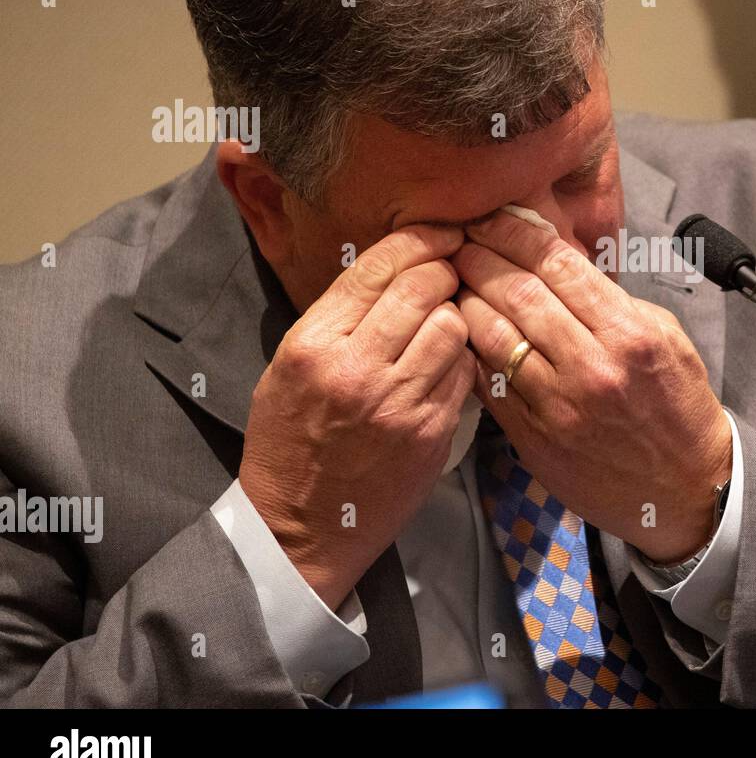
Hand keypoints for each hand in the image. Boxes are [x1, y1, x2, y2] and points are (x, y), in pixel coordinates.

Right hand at [239, 225, 475, 609]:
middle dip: (444, 270)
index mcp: (313, 344)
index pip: (378, 267)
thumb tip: (397, 266)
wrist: (300, 526)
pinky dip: (462, 360)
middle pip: (425, 287)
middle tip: (449, 273)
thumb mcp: (289, 366)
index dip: (419, 239)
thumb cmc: (289, 440)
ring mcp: (397, 403)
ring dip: (455, 316)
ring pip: (454, 325)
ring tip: (443, 324)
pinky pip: (464, 372)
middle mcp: (355, 368)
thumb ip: (339, 315)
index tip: (441, 232)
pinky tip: (447, 364)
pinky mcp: (431, 432)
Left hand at [451, 212, 731, 562]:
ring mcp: (559, 407)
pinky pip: (489, 385)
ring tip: (452, 280)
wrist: (685, 487)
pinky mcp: (535, 439)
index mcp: (629, 333)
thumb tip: (557, 263)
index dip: (515, 233)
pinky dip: (470, 352)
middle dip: (480, 258)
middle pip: (518, 293)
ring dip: (465, 300)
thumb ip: (612, 301)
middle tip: (459, 240)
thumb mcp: (665, 337)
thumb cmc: (678, 405)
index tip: (491, 218)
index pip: (558, 265)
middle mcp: (593, 367)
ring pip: (493, 337)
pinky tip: (460, 332)